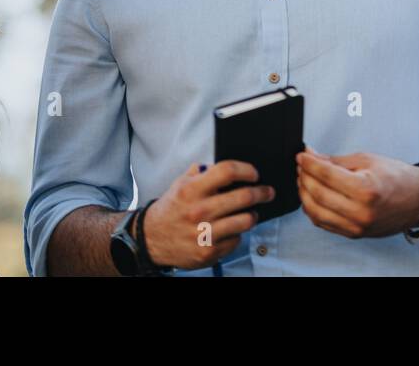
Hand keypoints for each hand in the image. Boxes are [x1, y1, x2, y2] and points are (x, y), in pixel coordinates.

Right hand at [142, 160, 274, 268]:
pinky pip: (236, 240)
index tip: (254, 173)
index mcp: (192, 189)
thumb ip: (201, 172)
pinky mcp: (208, 252)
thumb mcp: (180, 184)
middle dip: (262, 192)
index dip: (246, 170)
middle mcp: (199, 211)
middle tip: (267, 192)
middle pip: (244, 196)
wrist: (151, 239)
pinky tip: (233, 230)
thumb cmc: (171, 209)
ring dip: (253, 215)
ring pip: (246, 220)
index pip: (228, 171)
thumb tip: (226, 166)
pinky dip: (238, 234)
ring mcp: (204, 233)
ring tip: (252, 212)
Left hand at [295, 146, 418, 237]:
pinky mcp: (354, 234)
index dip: (309, 164)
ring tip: (304, 180)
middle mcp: (360, 212)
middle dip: (304, 177)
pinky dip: (313, 210)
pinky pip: (324, 224)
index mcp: (365, 189)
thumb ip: (337, 161)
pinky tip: (311, 196)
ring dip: (304, 195)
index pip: (326, 175)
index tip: (301, 155)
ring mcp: (356, 226)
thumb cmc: (397, 177)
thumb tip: (312, 157)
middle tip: (301, 166)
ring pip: (316, 213)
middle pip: (318, 195)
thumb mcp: (368, 160)